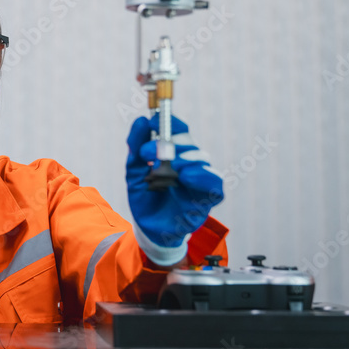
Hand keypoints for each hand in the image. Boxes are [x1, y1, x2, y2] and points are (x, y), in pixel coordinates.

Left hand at [125, 113, 223, 264]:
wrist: (147, 228)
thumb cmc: (145, 197)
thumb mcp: (134, 170)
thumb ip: (136, 146)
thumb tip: (140, 120)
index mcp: (175, 153)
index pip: (179, 131)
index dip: (170, 122)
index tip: (152, 121)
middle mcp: (190, 163)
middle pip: (189, 143)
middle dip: (168, 143)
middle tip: (147, 152)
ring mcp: (200, 180)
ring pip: (201, 159)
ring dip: (182, 159)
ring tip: (163, 167)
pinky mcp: (206, 199)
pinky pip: (214, 184)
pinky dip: (202, 177)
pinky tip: (185, 176)